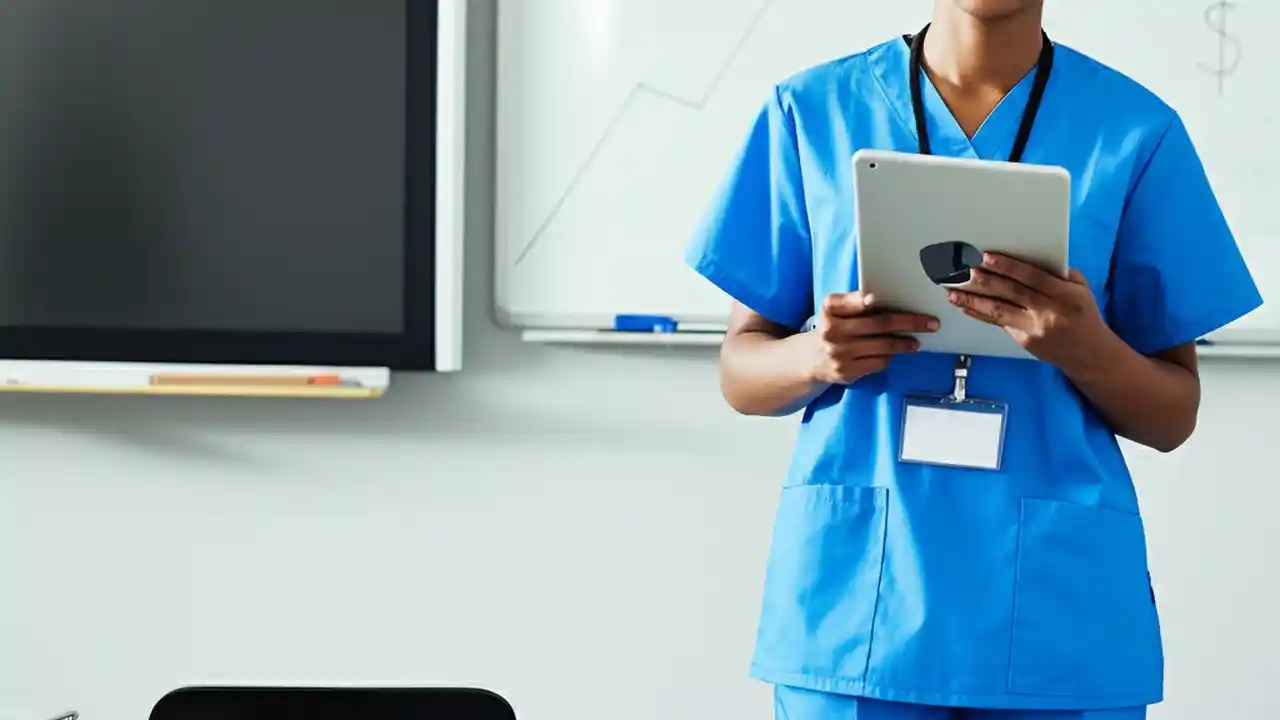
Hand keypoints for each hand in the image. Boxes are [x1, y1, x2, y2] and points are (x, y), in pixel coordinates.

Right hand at [810, 292, 939, 384]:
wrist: (813, 359)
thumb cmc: (834, 327)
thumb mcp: (835, 310)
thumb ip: (854, 302)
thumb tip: (880, 299)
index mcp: (829, 310)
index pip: (846, 303)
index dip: (859, 301)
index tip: (873, 299)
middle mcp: (832, 331)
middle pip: (877, 324)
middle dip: (908, 322)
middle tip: (930, 322)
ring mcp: (839, 354)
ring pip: (882, 346)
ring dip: (905, 344)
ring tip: (918, 341)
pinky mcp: (847, 372)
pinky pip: (878, 363)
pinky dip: (890, 357)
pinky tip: (896, 353)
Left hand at [947, 253, 1111, 369]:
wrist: (1087, 353)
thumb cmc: (1083, 315)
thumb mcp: (1080, 290)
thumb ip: (1060, 274)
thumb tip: (1032, 258)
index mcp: (1064, 295)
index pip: (1032, 277)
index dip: (1008, 267)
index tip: (988, 257)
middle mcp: (1047, 313)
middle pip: (1011, 293)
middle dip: (985, 281)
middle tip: (964, 272)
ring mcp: (1033, 329)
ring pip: (999, 312)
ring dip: (973, 302)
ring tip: (952, 293)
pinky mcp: (1024, 341)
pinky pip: (999, 324)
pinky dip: (981, 314)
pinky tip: (966, 307)